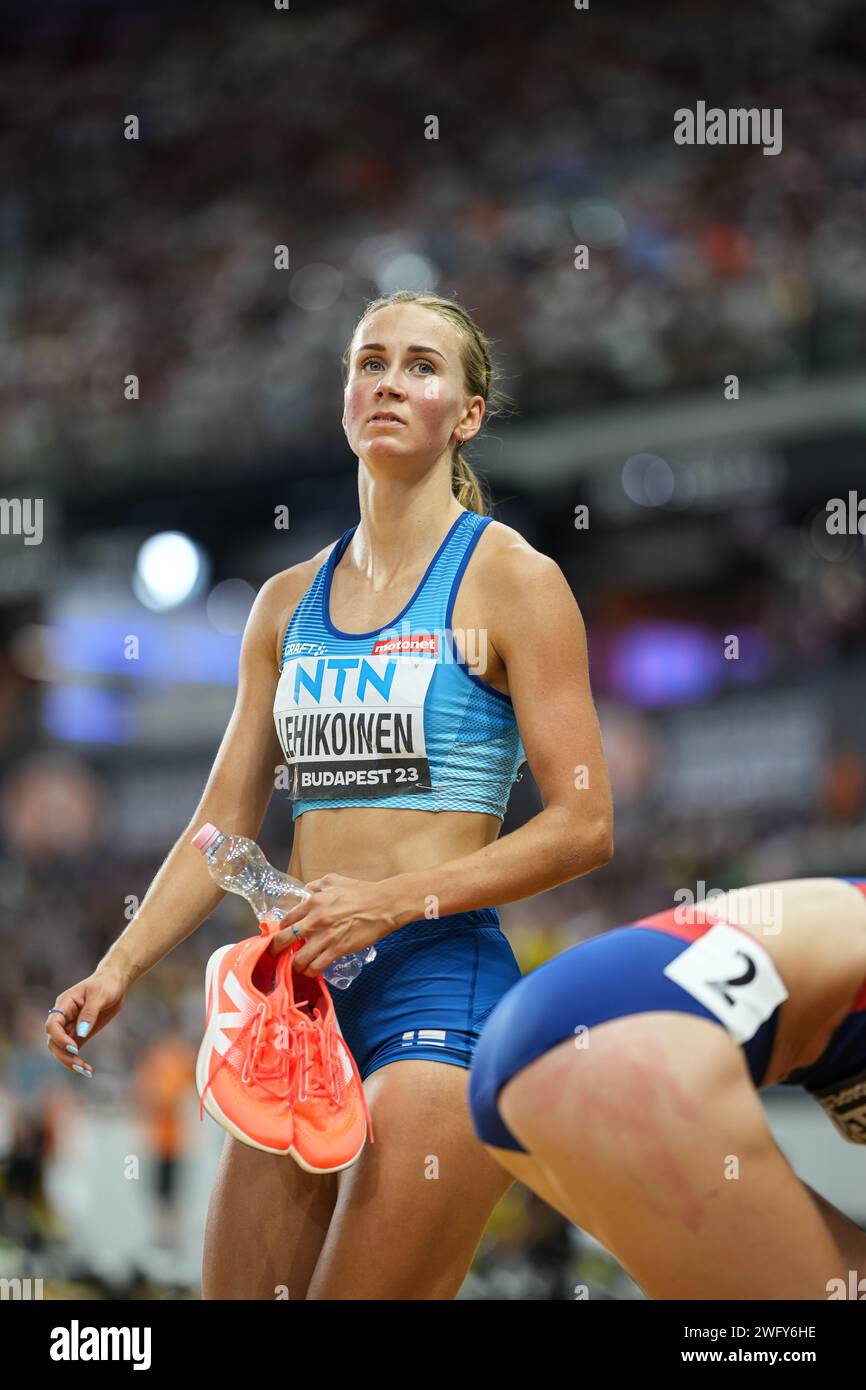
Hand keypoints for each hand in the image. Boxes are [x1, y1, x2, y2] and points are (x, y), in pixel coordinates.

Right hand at [44, 967, 128, 1078]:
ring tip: (85, 1071)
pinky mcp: (80, 1034)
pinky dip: (77, 1061)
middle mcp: (64, 1017)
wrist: (115, 982)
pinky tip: (87, 1070)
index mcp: (64, 1004)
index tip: (74, 1047)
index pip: (53, 1025)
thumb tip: (80, 1033)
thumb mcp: (100, 995)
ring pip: (61, 1049)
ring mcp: (71, 1027)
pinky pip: (73, 1051)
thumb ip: (89, 1013)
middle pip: (53, 1041)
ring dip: (70, 1061)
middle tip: (79, 1064)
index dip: (59, 1038)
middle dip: (63, 1055)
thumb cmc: (106, 984)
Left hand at [264, 873, 402, 975]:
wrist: (384, 905)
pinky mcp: (338, 949)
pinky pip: (317, 966)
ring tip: (297, 966)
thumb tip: (306, 892)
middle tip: (276, 956)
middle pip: (284, 940)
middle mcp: (315, 920)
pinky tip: (312, 970)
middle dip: (276, 950)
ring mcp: (326, 937)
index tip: (280, 937)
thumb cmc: (361, 891)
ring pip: (299, 959)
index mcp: (313, 902)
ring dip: (296, 965)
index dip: (279, 931)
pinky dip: (311, 971)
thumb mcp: (334, 880)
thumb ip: (316, 886)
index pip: (286, 920)